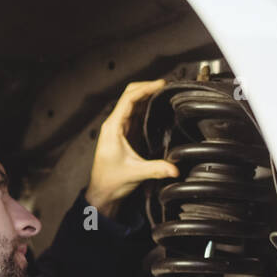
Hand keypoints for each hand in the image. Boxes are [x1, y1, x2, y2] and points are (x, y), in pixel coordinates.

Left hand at [85, 78, 179, 218]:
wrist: (102, 192)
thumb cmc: (110, 181)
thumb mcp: (135, 173)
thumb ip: (156, 169)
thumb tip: (174, 168)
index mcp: (113, 128)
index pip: (128, 99)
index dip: (145, 88)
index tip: (160, 84)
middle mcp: (115, 125)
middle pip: (130, 96)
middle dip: (147, 87)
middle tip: (165, 85)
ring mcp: (120, 128)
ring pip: (133, 103)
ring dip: (147, 95)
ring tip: (164, 92)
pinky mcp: (125, 134)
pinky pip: (136, 114)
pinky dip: (147, 106)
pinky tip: (158, 106)